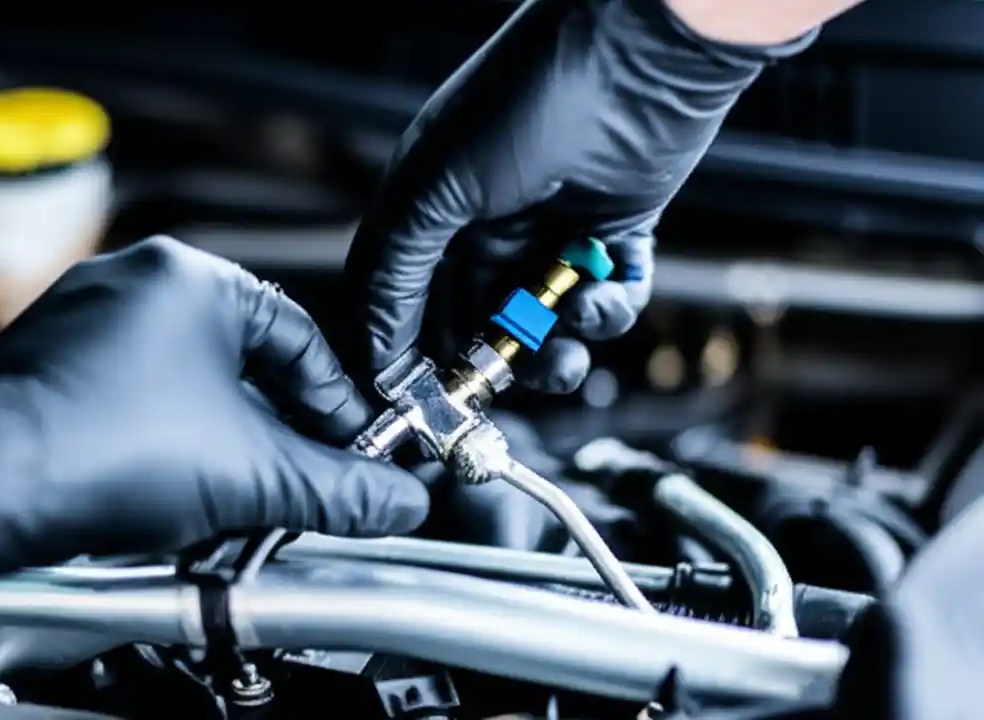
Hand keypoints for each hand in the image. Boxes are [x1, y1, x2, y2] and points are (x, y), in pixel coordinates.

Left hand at [0, 236, 428, 578]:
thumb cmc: (97, 450)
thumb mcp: (249, 475)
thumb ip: (336, 487)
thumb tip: (392, 499)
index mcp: (190, 279)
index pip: (300, 339)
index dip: (336, 404)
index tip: (353, 450)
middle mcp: (132, 282)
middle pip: (242, 360)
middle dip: (278, 427)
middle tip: (301, 477)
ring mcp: (83, 320)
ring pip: (186, 380)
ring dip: (222, 436)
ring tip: (237, 492)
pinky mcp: (50, 363)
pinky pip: (134, 394)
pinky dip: (167, 437)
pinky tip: (172, 486)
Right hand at [346, 0, 815, 390]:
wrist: (639, 57)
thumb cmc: (527, 100)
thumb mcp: (436, 188)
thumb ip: (395, 269)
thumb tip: (371, 348)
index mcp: (431, 215)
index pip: (402, 306)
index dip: (405, 357)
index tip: (414, 405)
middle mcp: (486, 231)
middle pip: (474, 329)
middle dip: (486, 367)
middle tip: (495, 391)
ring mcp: (550, 239)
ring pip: (541, 330)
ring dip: (550, 356)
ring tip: (561, 358)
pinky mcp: (614, 241)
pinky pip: (605, 305)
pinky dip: (604, 315)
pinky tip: (599, 298)